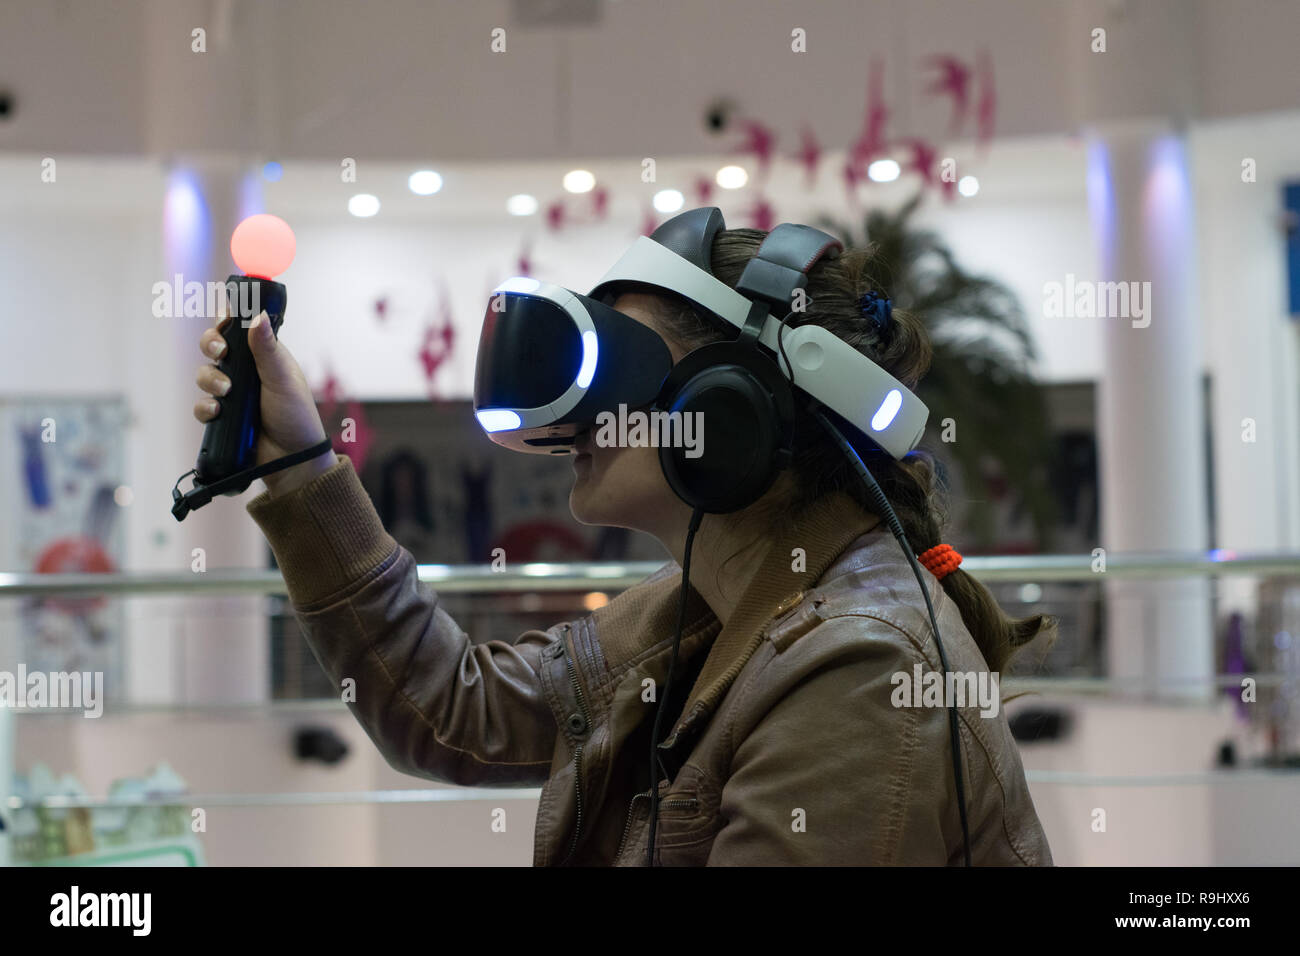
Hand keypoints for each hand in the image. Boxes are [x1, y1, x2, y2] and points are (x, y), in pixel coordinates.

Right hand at [193, 304, 337, 497]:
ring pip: (204, 375)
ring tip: (226, 392)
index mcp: (263, 355)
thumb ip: (267, 349)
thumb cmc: (296, 415)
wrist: (292, 458)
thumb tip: (257, 317)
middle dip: (210, 345)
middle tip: (220, 353)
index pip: (238, 329)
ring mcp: (232, 393)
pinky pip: (202, 406)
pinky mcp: (223, 416)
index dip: (225, 321)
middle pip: (214, 347)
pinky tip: (217, 412)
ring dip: (209, 379)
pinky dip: (205, 407)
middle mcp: (245, 371)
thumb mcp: (283, 379)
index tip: (223, 321)